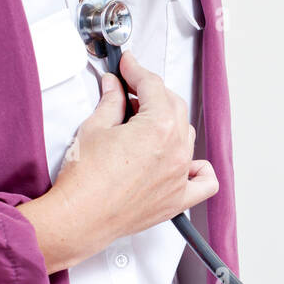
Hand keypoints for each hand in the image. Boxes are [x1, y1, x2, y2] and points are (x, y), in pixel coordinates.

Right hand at [51, 50, 217, 257]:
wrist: (79, 218)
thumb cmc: (84, 181)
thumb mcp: (94, 128)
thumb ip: (111, 102)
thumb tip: (114, 87)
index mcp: (159, 128)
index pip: (153, 86)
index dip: (137, 71)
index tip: (128, 66)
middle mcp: (176, 151)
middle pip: (174, 107)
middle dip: (152, 94)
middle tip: (129, 91)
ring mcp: (180, 176)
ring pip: (186, 136)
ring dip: (169, 124)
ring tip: (142, 124)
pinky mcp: (177, 199)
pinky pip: (204, 181)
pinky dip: (198, 168)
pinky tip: (184, 161)